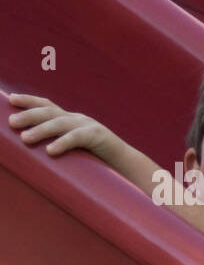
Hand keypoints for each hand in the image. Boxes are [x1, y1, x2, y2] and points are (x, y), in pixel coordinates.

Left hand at [9, 94, 126, 163]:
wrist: (129, 165)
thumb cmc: (99, 161)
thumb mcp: (76, 149)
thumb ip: (60, 145)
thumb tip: (36, 154)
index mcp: (72, 120)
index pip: (48, 106)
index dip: (29, 101)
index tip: (10, 99)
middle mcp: (78, 119)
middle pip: (50, 112)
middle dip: (29, 115)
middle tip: (12, 122)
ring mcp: (89, 126)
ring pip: (60, 123)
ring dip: (41, 129)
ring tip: (25, 139)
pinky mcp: (99, 136)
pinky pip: (77, 138)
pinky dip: (63, 142)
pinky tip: (50, 151)